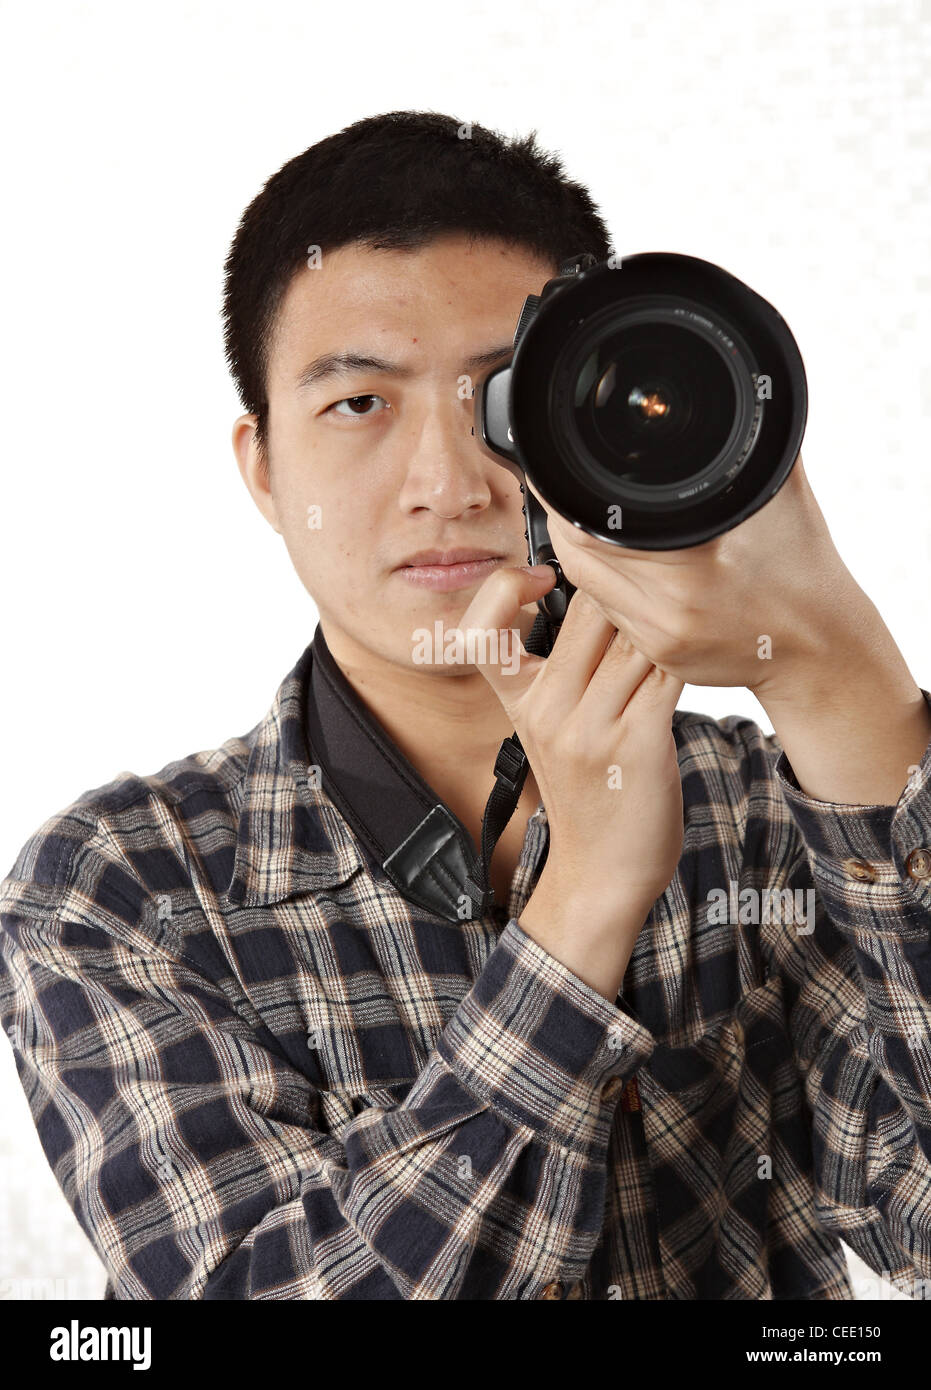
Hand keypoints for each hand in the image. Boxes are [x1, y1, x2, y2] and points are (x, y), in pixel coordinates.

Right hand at [458, 565, 684, 994]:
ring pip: (635, 638)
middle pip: (587, 612)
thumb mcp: (552, 729)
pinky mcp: (635, 743)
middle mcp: (545, 710)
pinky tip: (702, 655)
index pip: (483, 630)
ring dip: (668, 625)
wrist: (603, 872)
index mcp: (517, 701)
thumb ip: (564, 670)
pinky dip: (688, 658)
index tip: (539, 578)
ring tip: (690, 619)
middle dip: (627, 593)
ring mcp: (588, 728)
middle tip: (658, 589)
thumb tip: (600, 597)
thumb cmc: (588, 792)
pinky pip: (666, 674)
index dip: (502, 588)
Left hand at [527, 453, 863, 699]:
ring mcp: (660, 638)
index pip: (592, 526)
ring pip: (585, 587)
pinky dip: (603, 582)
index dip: (565, 496)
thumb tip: (747, 386)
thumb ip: (752, 440)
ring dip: (577, 550)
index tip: (559, 471)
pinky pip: (609, 613)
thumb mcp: (781, 492)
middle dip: (563, 520)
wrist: (824, 645)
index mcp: (693, 565)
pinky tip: (616, 560)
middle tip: (564, 490)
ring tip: (585, 519)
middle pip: (576, 557)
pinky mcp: (659, 655)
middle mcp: (670, 608)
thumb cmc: (806, 567)